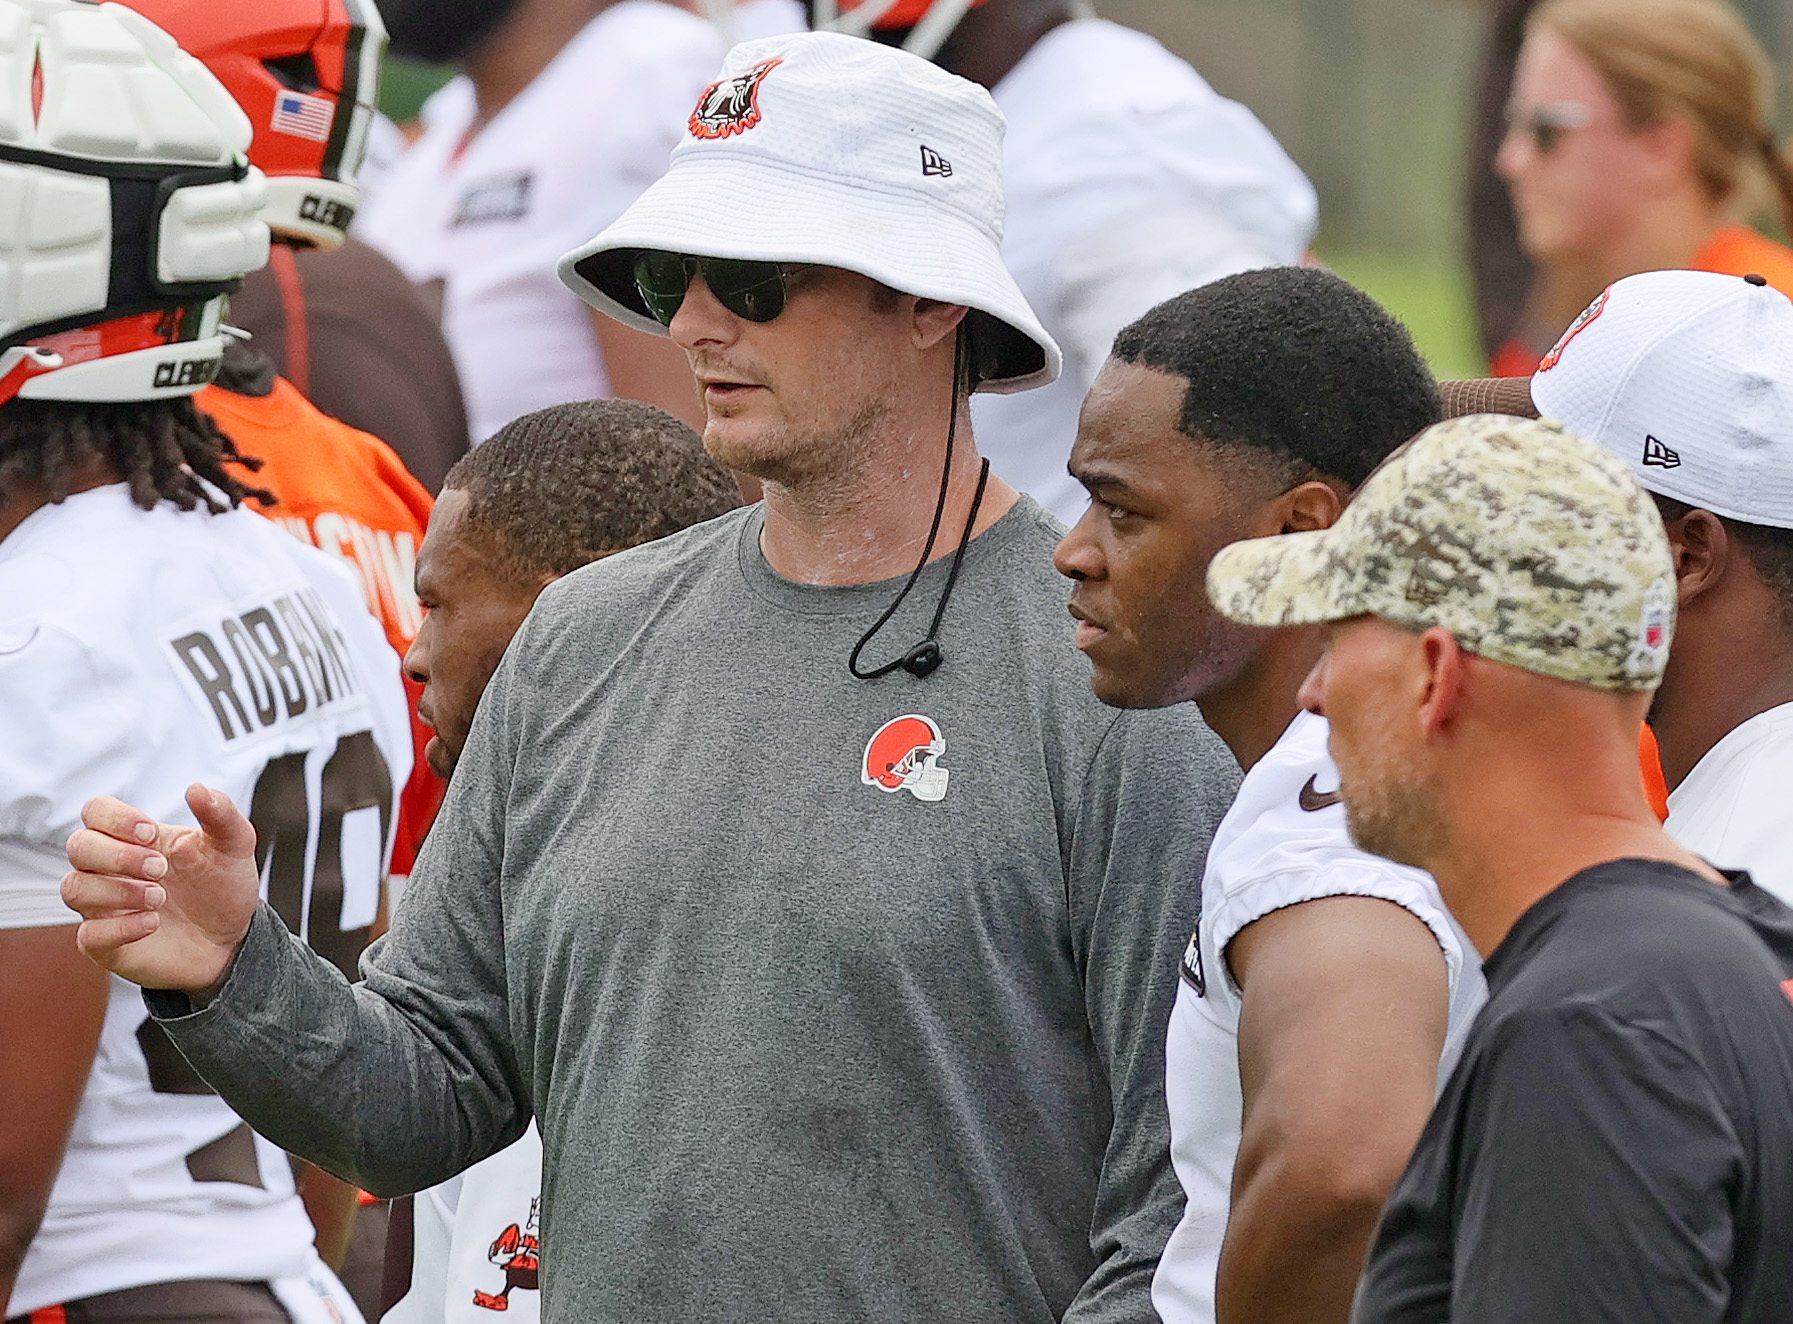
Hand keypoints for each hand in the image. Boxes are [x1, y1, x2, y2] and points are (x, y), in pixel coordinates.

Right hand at [62, 785, 260, 998]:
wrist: (232, 938)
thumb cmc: (222, 886)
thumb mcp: (234, 845)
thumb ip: (220, 813)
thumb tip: (196, 789)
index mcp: (135, 838)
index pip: (96, 810)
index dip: (115, 818)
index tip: (150, 834)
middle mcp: (110, 869)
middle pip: (78, 846)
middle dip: (117, 855)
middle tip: (160, 868)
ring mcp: (104, 906)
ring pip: (74, 888)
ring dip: (117, 890)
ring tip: (159, 897)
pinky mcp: (106, 945)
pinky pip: (88, 936)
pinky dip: (120, 928)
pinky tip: (152, 923)